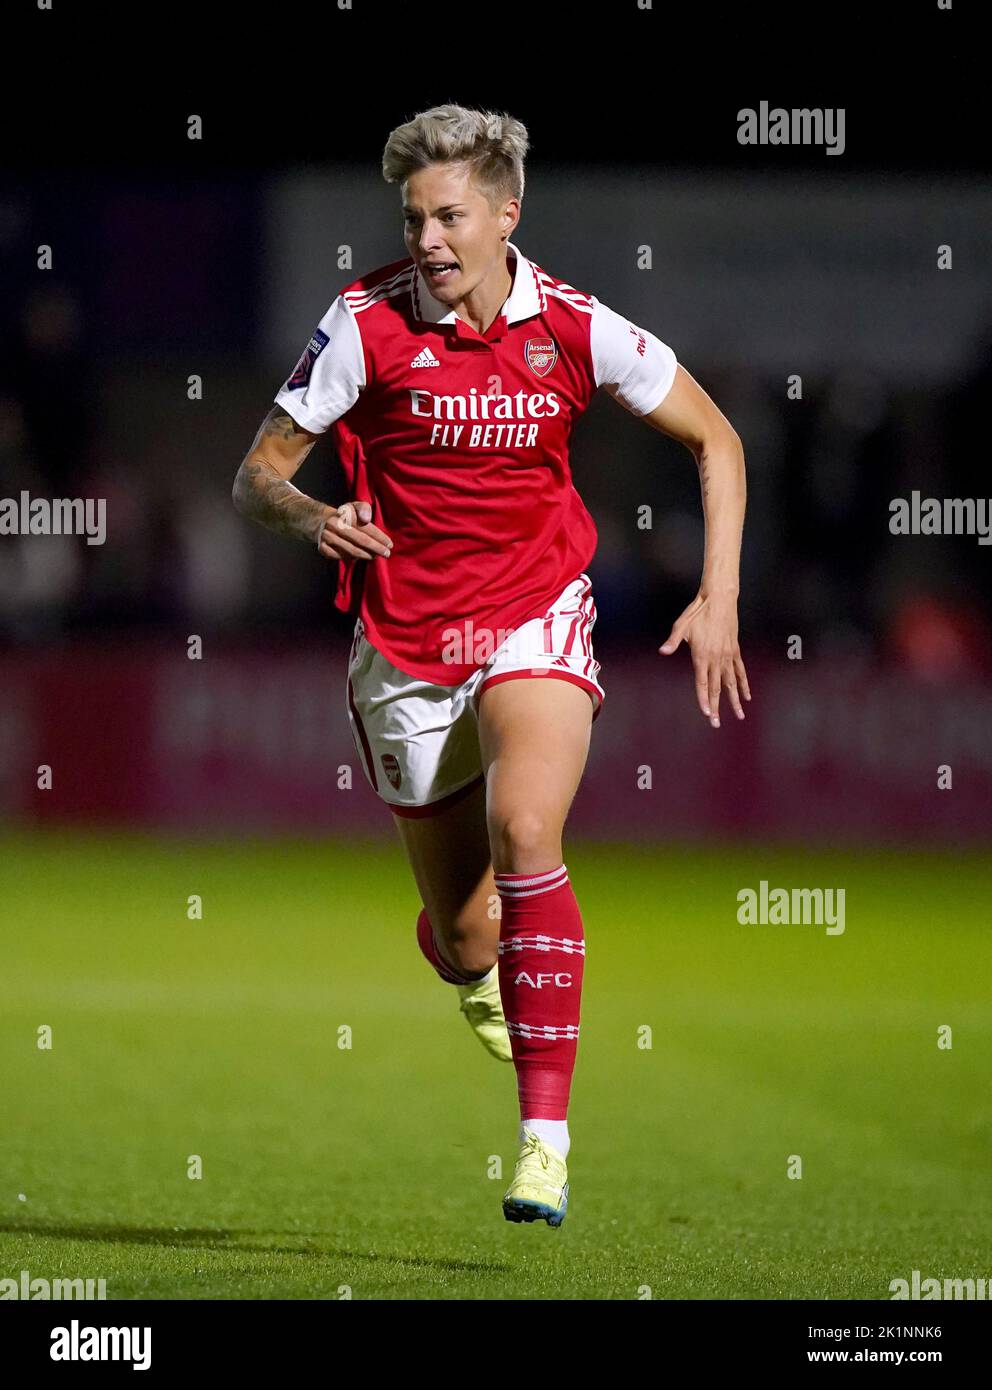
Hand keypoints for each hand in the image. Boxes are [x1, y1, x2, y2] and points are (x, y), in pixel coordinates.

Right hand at [316, 500, 392, 560]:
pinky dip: (352, 558)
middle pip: (360, 541)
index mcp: (343, 513)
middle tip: (386, 554)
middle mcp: (333, 525)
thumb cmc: (345, 516)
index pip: (365, 528)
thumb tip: (366, 518)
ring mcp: (326, 537)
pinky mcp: (322, 548)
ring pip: (351, 551)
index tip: (389, 544)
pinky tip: (360, 557)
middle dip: (376, 548)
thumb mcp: (354, 507)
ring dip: (366, 555)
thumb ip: (363, 508)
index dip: (379, 537)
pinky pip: (341, 557)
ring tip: (376, 556)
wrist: (321, 522)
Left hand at [658, 591, 750, 727]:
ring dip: (734, 700)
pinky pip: (741, 670)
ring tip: (739, 715)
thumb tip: (662, 651)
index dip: (703, 700)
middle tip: (717, 724)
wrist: (719, 598)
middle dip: (716, 707)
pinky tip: (747, 695)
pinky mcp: (735, 650)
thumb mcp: (681, 625)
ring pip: (732, 682)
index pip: (702, 683)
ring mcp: (727, 655)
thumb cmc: (697, 612)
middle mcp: (716, 658)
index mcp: (702, 655)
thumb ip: (673, 641)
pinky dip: (744, 683)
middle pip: (716, 687)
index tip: (707, 714)